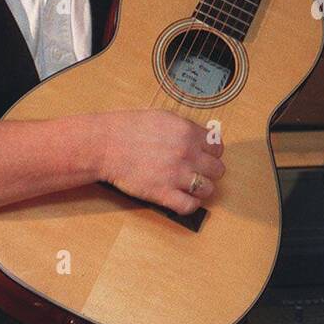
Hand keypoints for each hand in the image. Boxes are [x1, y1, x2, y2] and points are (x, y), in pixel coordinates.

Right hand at [96, 110, 224, 215]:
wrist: (105, 145)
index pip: (218, 147)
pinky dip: (190, 205)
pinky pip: (190, 206)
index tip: (206, 156)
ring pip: (208, 189)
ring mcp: (176, 175)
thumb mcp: (163, 117)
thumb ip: (186, 127)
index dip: (212, 153)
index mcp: (188, 133)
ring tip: (192, 186)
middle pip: (218, 169)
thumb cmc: (128, 129)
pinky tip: (183, 199)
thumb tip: (203, 136)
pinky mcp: (163, 193)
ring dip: (202, 189)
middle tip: (198, 171)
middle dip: (209, 171)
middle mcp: (186, 154)